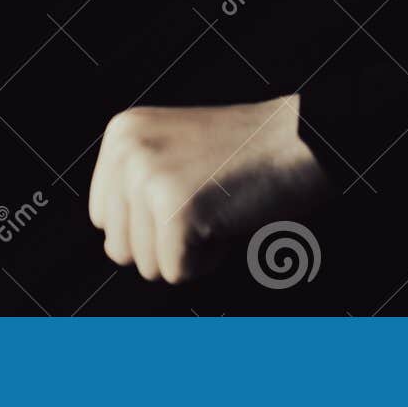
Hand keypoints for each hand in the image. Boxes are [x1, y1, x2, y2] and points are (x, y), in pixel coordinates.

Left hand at [87, 95, 328, 283]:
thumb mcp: (172, 150)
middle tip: (209, 201)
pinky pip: (176, 273)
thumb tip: (113, 246)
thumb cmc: (250, 154)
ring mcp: (148, 177)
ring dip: (190, 250)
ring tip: (219, 206)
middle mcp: (127, 151)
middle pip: (120, 248)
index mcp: (122, 134)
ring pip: (147, 266)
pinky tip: (229, 219)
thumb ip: (135, 186)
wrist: (303, 141)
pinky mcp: (175, 209)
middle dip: (167, 242)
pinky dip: (209, 261)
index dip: (151, 223)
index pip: (104, 218)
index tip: (190, 193)